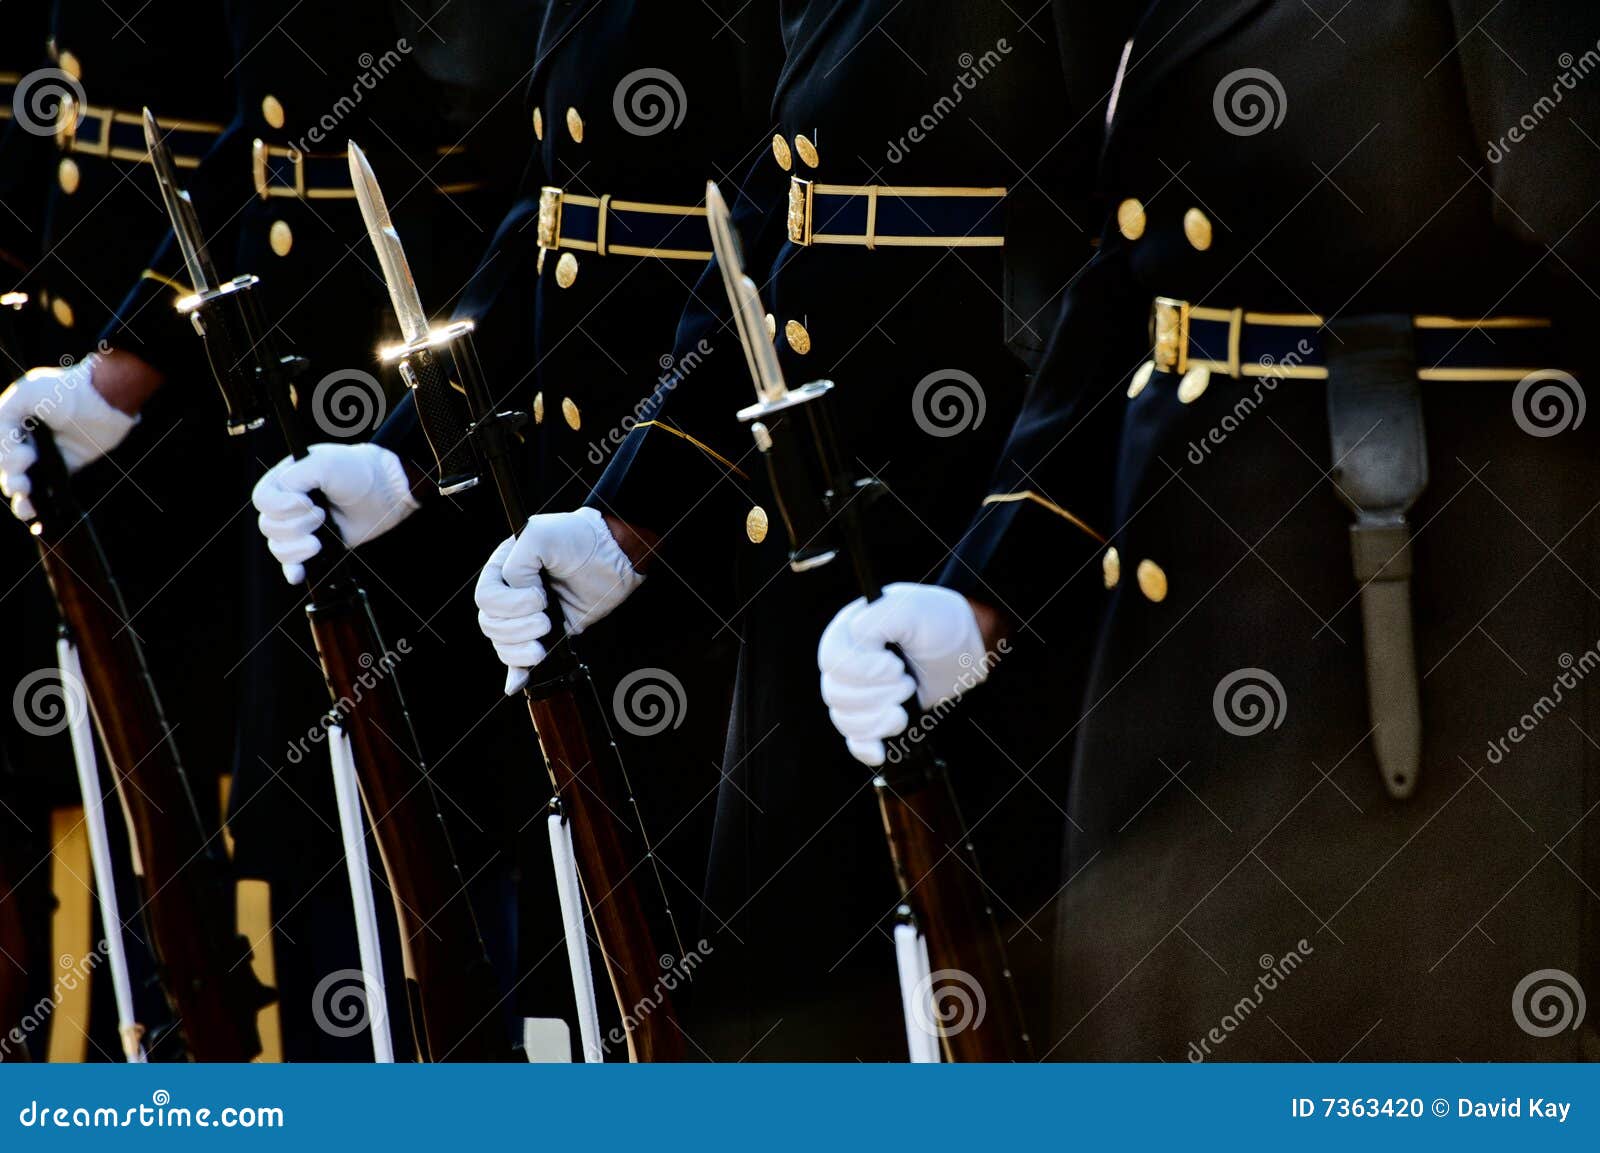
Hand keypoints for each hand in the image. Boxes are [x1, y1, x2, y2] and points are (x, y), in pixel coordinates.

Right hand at [0, 355, 138, 519]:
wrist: (104, 399)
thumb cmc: (65, 390)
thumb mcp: (26, 393)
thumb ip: (5, 417)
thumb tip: (3, 447)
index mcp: (11, 424)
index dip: (5, 456)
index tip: (25, 454)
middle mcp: (25, 442)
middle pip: (7, 469)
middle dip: (12, 477)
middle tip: (26, 475)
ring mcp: (45, 457)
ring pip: (23, 484)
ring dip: (19, 497)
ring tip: (24, 502)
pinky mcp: (65, 469)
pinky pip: (49, 490)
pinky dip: (40, 504)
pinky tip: (34, 514)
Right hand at [252, 443, 418, 583]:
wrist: (385, 492)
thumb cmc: (356, 471)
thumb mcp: (322, 463)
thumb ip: (293, 478)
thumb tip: (284, 503)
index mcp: (284, 481)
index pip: (262, 499)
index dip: (281, 506)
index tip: (307, 503)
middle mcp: (286, 505)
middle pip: (268, 526)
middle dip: (297, 525)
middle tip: (323, 515)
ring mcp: (299, 527)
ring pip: (278, 546)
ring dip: (298, 546)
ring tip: (320, 539)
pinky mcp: (313, 545)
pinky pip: (292, 563)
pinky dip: (293, 569)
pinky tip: (298, 574)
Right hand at [475, 506, 644, 693]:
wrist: (613, 555)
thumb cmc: (578, 538)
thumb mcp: (540, 536)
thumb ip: (517, 565)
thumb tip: (516, 597)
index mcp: (501, 569)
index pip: (485, 598)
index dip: (510, 603)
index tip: (540, 596)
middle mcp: (509, 594)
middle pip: (490, 625)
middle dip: (519, 627)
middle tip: (547, 619)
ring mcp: (526, 616)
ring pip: (502, 644)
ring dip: (521, 648)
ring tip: (547, 634)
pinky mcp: (545, 634)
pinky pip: (520, 659)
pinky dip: (516, 673)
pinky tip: (515, 684)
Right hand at [817, 583, 999, 766]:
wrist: (962, 651)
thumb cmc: (938, 622)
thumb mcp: (914, 609)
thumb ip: (882, 617)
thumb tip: (856, 636)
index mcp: (848, 632)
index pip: (833, 660)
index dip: (863, 671)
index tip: (897, 667)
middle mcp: (845, 662)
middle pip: (836, 693)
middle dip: (879, 694)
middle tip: (909, 681)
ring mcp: (856, 691)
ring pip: (844, 718)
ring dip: (879, 718)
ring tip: (906, 702)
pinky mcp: (871, 715)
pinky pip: (854, 740)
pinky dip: (866, 747)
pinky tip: (881, 750)